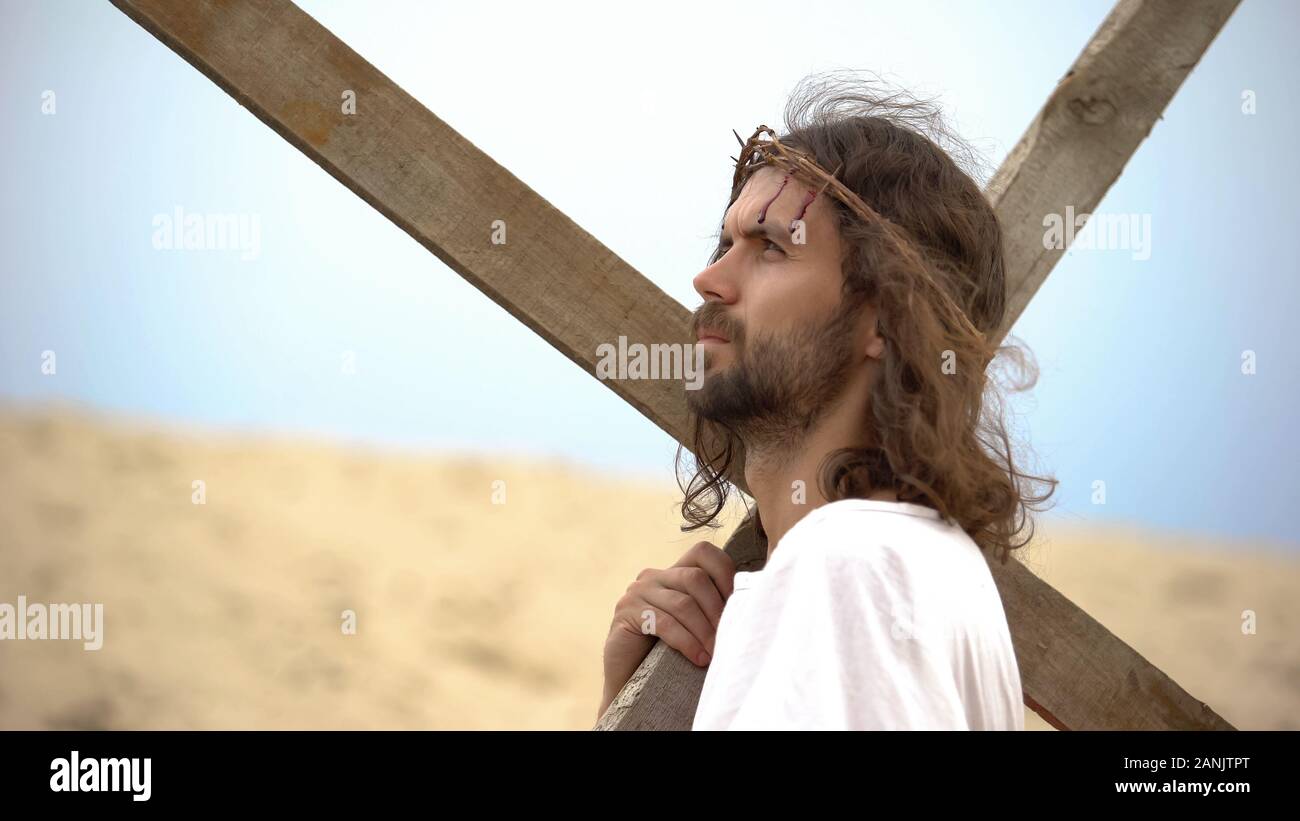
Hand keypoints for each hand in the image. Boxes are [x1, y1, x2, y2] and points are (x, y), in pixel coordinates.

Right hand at [598, 540, 735, 718]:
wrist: (629, 679)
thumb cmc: (666, 652)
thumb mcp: (692, 624)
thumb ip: (710, 607)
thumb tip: (750, 604)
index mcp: (672, 572)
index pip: (703, 552)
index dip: (724, 572)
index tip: (737, 603)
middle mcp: (653, 576)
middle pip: (695, 578)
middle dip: (716, 610)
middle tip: (728, 638)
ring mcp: (637, 592)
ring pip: (682, 603)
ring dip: (704, 631)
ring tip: (715, 654)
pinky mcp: (626, 613)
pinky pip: (663, 623)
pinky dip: (686, 642)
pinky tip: (698, 658)